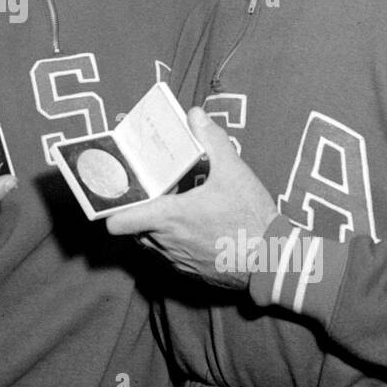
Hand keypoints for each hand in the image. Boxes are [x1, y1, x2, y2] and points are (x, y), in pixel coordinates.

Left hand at [105, 107, 276, 287]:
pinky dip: (172, 242)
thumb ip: (212, 139)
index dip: (113, 208)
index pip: (118, 222)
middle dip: (138, 212)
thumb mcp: (234, 172)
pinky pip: (169, 256)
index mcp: (168, 217)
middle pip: (133, 228)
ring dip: (154, 227)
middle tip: (151, 193)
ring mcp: (176, 260)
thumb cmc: (251, 218)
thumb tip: (195, 114)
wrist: (273, 262)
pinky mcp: (189, 272)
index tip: (120, 193)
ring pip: (150, 243)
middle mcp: (165, 242)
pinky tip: (192, 228)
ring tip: (172, 208)